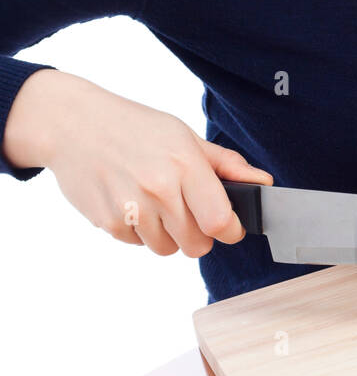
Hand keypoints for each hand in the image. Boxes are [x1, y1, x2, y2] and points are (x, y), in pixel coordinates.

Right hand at [28, 74, 272, 256]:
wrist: (74, 125)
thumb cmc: (134, 127)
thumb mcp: (184, 135)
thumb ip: (225, 165)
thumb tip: (263, 182)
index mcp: (185, 164)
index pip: (221, 221)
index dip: (232, 230)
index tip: (230, 226)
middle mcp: (159, 189)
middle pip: (197, 245)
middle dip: (199, 234)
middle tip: (189, 211)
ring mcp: (131, 209)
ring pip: (167, 250)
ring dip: (168, 234)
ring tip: (155, 202)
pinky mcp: (108, 223)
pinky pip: (139, 245)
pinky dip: (140, 232)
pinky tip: (131, 202)